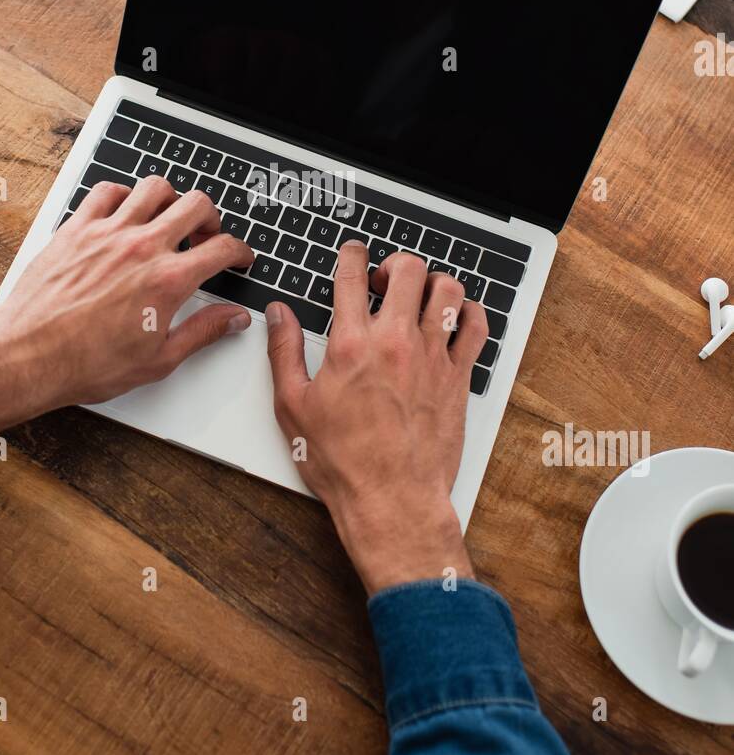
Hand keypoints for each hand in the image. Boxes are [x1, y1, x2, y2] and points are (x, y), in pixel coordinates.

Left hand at [0, 178, 252, 434]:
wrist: (28, 356)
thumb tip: (233, 319)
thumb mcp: (159, 360)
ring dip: (170, 200)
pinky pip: (106, 191)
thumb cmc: (86, 364)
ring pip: (154, 188)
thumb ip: (203, 332)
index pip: (222, 248)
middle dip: (212, 218)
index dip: (240, 251)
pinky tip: (124, 213)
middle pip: (196, 205)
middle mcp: (141, 248)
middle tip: (206, 236)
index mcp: (167, 281)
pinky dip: (123, 195)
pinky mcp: (76, 229)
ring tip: (168, 219)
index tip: (238, 257)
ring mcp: (107, 233)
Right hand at [265, 242, 487, 594]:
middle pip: (407, 269)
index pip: (352, 275)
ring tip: (419, 294)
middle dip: (394, 263)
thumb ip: (283, 352)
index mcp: (351, 345)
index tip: (353, 254)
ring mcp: (433, 358)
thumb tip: (278, 315)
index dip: (351, 254)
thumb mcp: (293, 406)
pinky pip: (477, 327)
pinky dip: (469, 312)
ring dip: (432, 282)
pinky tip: (456, 318)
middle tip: (384, 277)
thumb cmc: (343, 463)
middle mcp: (396, 343)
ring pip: (447, 290)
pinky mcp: (458, 378)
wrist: (392, 501)